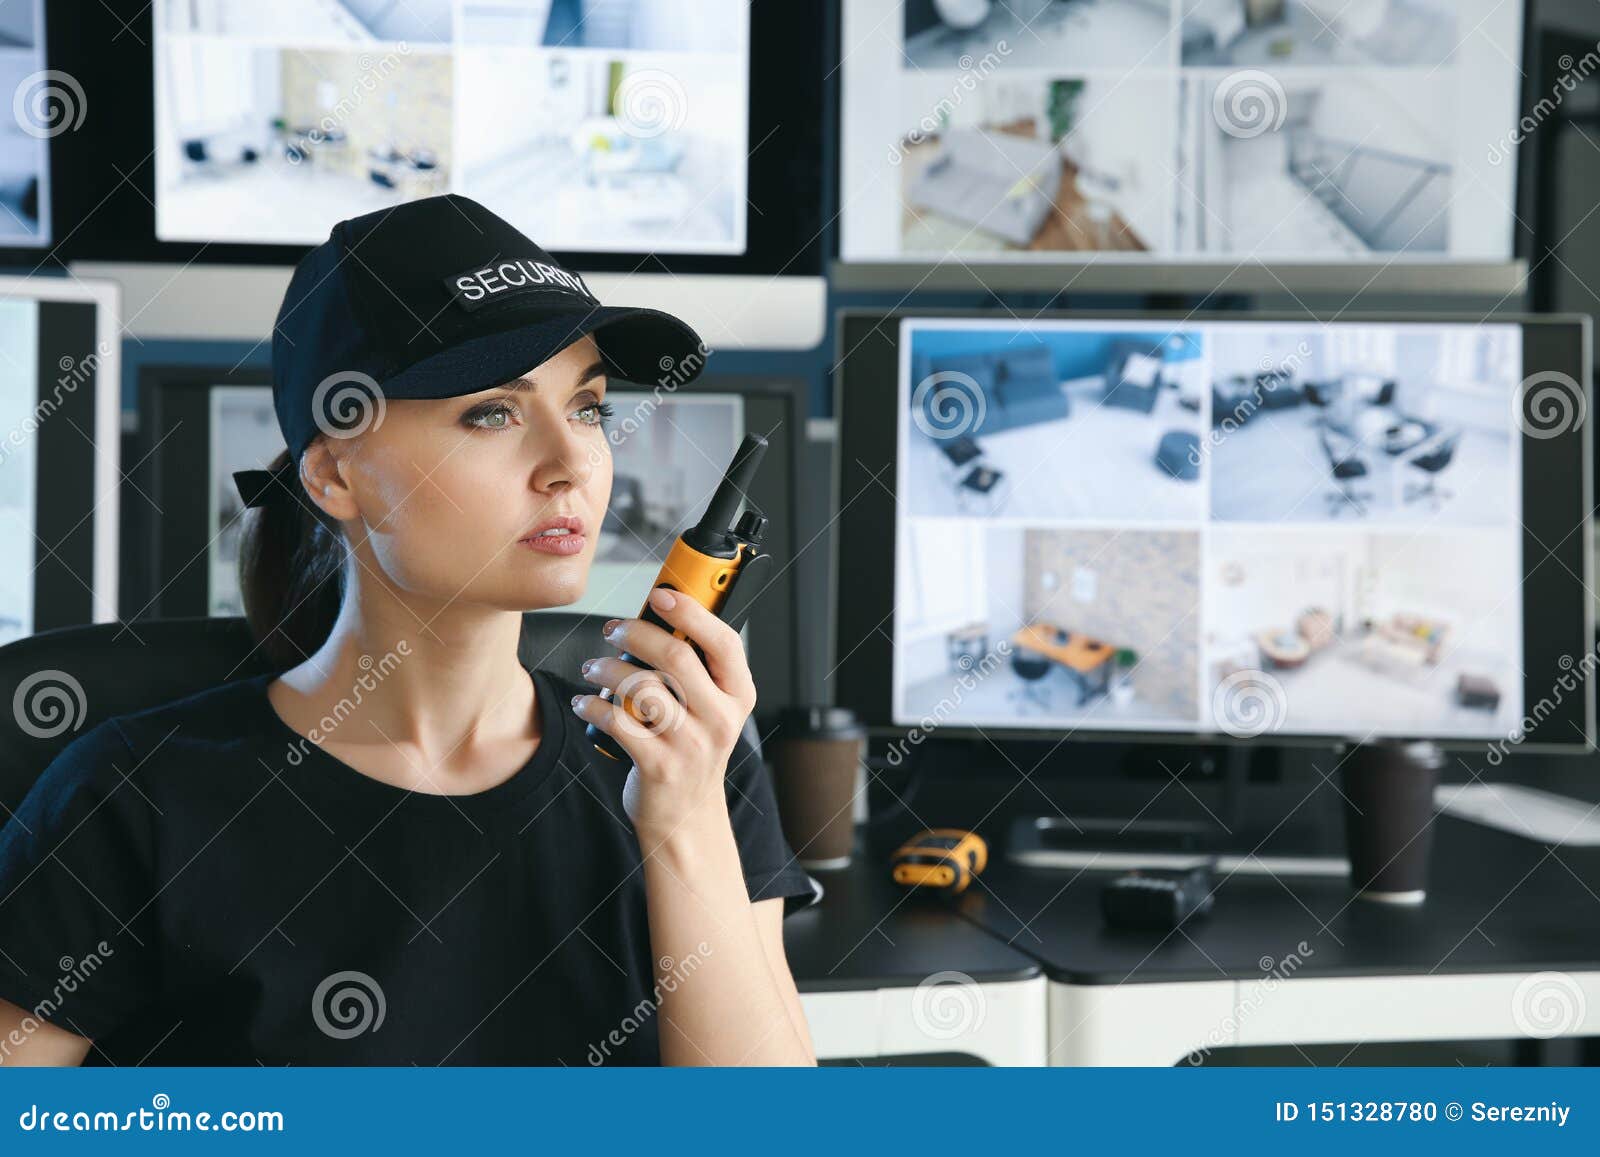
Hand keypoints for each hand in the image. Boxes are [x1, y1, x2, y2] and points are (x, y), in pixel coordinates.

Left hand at [572, 587, 756, 847]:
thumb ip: (697, 668)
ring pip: (642, 687)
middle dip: (635, 632)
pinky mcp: (659, 766)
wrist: (685, 816)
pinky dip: (592, 705)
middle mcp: (721, 718)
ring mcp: (691, 745)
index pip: (724, 642)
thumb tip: (660, 616)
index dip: (691, 612)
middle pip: (676, 657)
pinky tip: (583, 702)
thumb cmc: (692, 749)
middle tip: (612, 629)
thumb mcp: (711, 708)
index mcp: (739, 695)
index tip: (660, 595)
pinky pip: (617, 722)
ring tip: (593, 667)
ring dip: (607, 669)